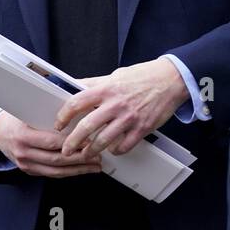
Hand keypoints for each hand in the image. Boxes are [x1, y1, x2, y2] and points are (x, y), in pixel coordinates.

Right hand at [0, 111, 102, 177]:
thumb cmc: (16, 118)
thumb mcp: (28, 111)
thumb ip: (47, 112)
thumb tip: (75, 109)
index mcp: (23, 135)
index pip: (51, 141)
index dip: (72, 143)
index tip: (88, 140)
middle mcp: (23, 152)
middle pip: (56, 159)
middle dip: (80, 159)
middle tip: (98, 155)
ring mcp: (25, 164)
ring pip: (56, 171)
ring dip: (78, 169)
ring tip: (95, 165)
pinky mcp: (29, 171)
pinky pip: (51, 175)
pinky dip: (68, 173)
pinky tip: (82, 169)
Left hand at [55, 58, 187, 157]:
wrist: (170, 79)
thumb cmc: (143, 76)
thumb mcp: (115, 75)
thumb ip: (95, 83)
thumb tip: (75, 86)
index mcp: (106, 89)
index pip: (77, 103)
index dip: (63, 115)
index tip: (59, 124)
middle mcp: (116, 104)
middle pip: (86, 127)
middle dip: (73, 142)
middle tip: (66, 150)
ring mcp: (129, 118)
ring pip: (103, 141)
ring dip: (91, 151)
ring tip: (85, 154)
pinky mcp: (142, 128)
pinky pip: (124, 146)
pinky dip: (115, 151)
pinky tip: (112, 150)